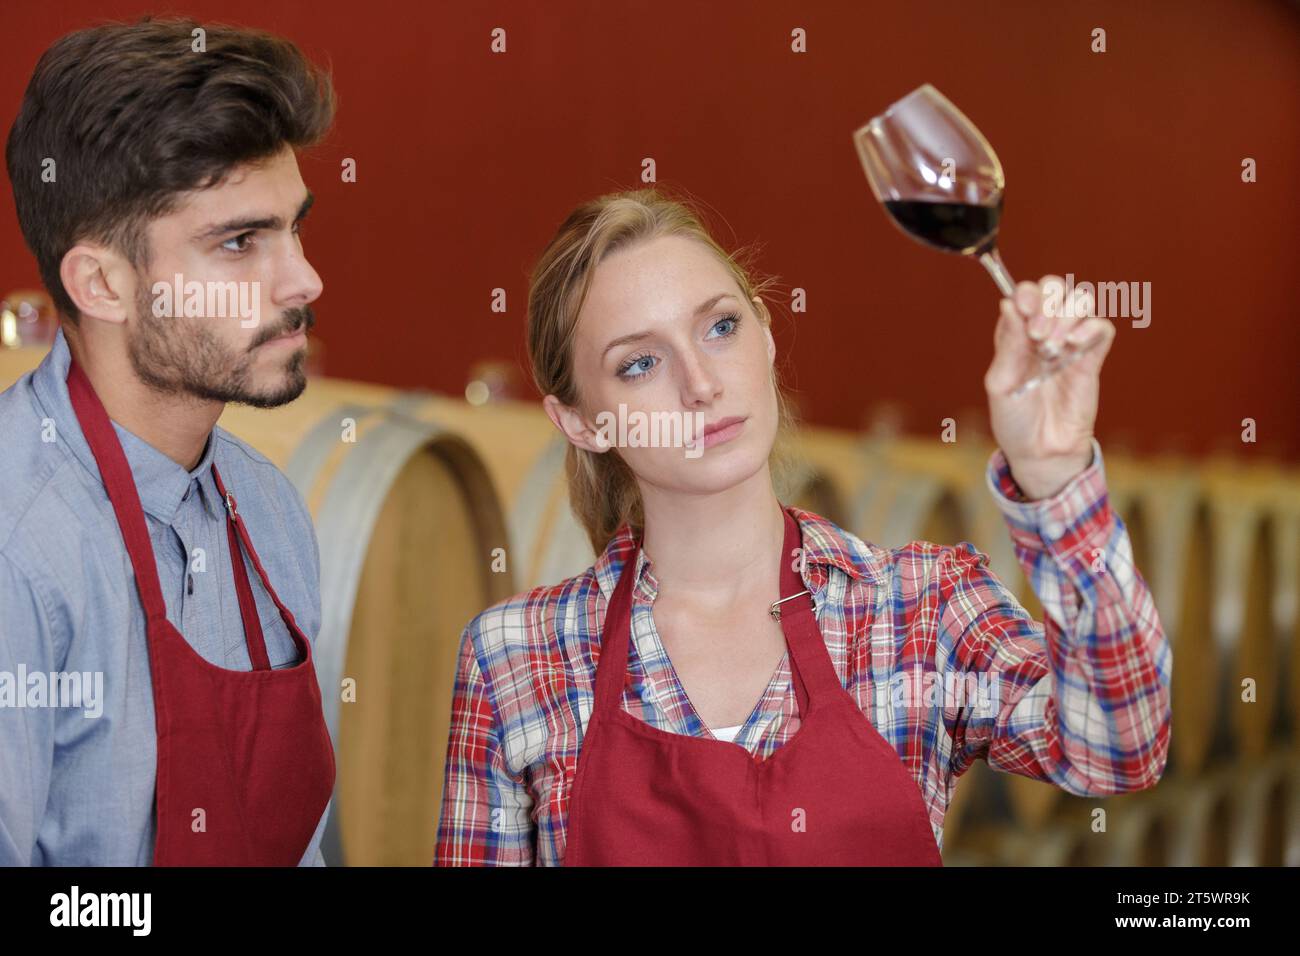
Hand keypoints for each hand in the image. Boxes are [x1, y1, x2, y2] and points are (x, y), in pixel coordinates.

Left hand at [984, 275, 1115, 499]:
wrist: (1040, 452)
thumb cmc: (1014, 419)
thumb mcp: (1001, 383)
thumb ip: (1008, 345)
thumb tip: (1008, 304)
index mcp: (1017, 334)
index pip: (1026, 295)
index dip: (1028, 294)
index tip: (1024, 308)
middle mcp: (1044, 333)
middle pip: (1056, 289)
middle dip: (1049, 302)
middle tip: (1038, 334)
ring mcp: (1070, 344)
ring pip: (1080, 302)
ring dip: (1067, 315)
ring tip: (1053, 348)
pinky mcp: (1091, 359)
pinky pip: (1102, 328)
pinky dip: (1091, 328)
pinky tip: (1075, 345)